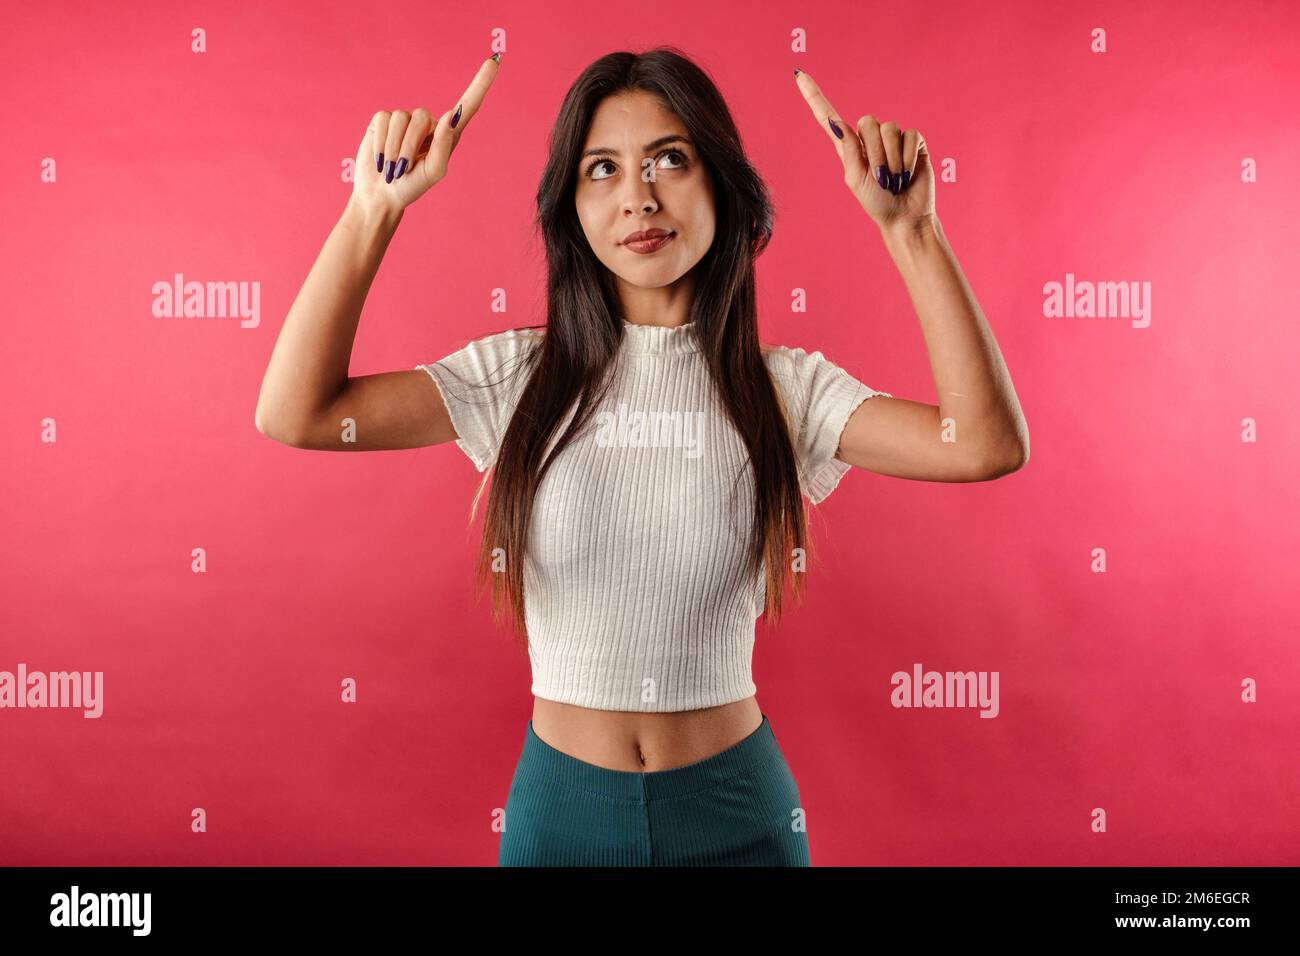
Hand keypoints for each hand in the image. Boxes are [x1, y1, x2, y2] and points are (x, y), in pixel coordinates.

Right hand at [349, 53, 500, 215]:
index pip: (467, 105)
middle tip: (403, 169)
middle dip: (409, 146)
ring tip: (393, 166)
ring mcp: (405, 120)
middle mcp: (428, 122)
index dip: (481, 83)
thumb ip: (444, 144)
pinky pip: (383, 119)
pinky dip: (380, 142)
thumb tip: (451, 114)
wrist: (381, 194)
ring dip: (394, 148)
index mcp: (448, 134)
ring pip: (401, 118)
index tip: (495, 61)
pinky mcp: (383, 120)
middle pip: (422, 116)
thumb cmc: (412, 186)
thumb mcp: (434, 171)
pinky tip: (381, 157)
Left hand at [794, 68, 934, 233]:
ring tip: (894, 179)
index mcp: (848, 147)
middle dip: (875, 154)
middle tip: (881, 179)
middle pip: (868, 122)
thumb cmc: (876, 202)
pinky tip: (907, 174)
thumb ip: (848, 150)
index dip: (815, 97)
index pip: (829, 117)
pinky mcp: (913, 141)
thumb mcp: (855, 179)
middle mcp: (869, 137)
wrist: (904, 216)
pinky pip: (909, 135)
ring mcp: (893, 138)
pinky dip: (907, 159)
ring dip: (891, 160)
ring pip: (889, 128)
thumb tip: (837, 123)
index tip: (799, 75)